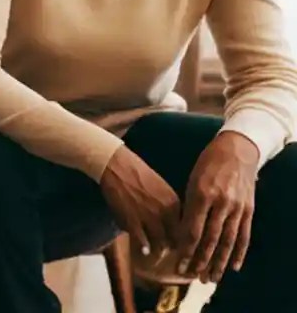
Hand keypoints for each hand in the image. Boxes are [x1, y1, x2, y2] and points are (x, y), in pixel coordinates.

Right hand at [99, 146, 180, 257]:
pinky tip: (143, 250)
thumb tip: (173, 225)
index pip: (186, 230)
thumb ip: (170, 207)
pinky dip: (144, 247)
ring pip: (160, 243)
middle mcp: (165, 213)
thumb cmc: (138, 175)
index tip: (180, 245)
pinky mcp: (132, 221)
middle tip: (169, 253)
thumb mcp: (162, 189)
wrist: (117, 166)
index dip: (183, 240)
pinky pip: (142, 241)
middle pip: (175, 240)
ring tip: (155, 254)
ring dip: (158, 250)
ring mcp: (148, 218)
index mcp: (175, 204)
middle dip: (172, 248)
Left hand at [176, 132, 258, 282]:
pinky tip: (233, 266)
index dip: (186, 249)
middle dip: (200, 260)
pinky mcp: (248, 210)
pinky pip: (244, 235)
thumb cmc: (207, 164)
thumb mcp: (192, 181)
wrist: (237, 150)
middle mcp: (221, 203)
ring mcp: (237, 207)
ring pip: (227, 241)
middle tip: (192, 276)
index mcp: (202, 194)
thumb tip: (180, 232)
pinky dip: (238, 252)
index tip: (178, 263)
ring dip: (218, 262)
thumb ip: (188, 206)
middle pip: (209, 239)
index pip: (192, 229)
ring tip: (211, 277)